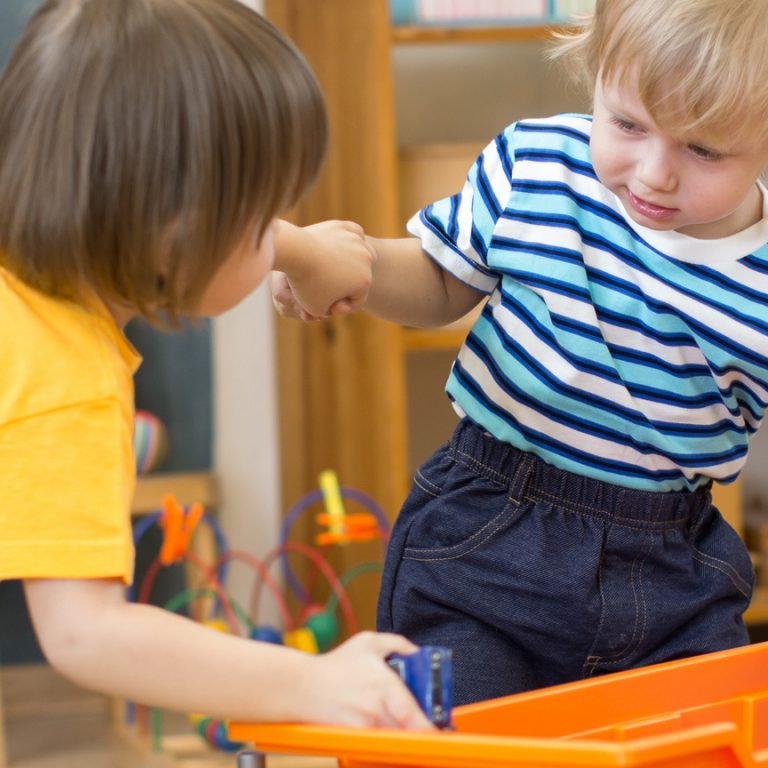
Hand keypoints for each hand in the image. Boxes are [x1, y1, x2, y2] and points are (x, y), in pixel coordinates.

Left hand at [273, 220, 376, 319]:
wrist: (295, 251)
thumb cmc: (305, 284)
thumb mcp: (317, 309)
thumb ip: (331, 310)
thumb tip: (337, 302)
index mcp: (365, 282)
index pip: (357, 300)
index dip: (341, 306)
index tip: (325, 306)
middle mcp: (367, 259)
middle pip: (358, 277)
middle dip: (344, 285)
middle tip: (326, 287)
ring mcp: (357, 240)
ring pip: (357, 255)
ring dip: (347, 263)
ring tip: (329, 269)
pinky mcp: (344, 227)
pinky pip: (351, 235)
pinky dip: (346, 242)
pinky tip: (338, 248)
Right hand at [300, 631, 434, 729]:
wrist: (303, 687)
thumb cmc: (337, 663)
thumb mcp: (369, 641)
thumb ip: (399, 643)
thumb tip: (420, 654)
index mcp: (383, 684)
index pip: (412, 714)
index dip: (430, 725)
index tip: (444, 726)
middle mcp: (375, 709)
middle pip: (410, 730)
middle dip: (424, 727)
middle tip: (433, 721)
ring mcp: (365, 726)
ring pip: (397, 737)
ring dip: (407, 731)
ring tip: (411, 720)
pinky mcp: (356, 737)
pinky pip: (381, 740)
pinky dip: (389, 734)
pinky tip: (388, 723)